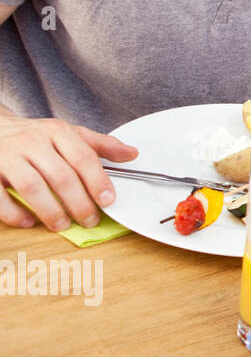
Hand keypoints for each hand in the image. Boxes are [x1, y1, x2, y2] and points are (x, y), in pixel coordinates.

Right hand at [0, 115, 138, 230]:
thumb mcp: (67, 134)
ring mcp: (7, 156)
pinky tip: (29, 221)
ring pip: (32, 187)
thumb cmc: (35, 136)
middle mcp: (32, 141)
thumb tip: (132, 154)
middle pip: (61, 176)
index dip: (98, 181)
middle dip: (79, 203)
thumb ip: (99, 145)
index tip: (108, 201)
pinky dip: (15, 213)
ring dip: (50, 211)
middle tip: (89, 221)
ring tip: (62, 225)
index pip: (83, 157)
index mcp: (56, 131)